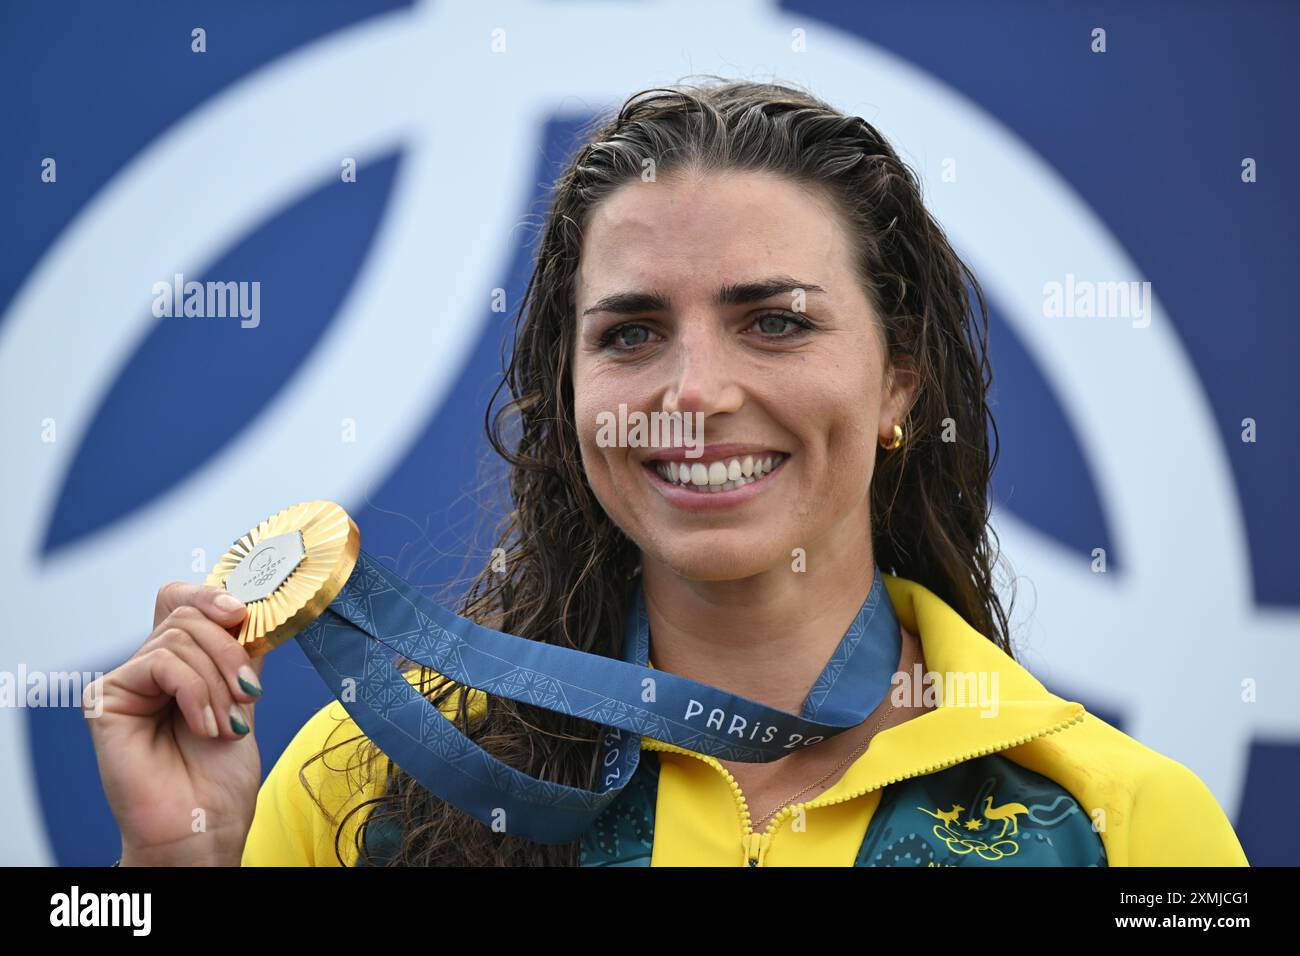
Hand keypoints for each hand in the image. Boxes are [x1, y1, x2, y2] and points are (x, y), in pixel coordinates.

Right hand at [85, 582, 265, 865]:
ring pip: (178, 638)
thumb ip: (244, 651)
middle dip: (230, 651)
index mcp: (180, 662)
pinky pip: (161, 663)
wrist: (203, 826)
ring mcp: (126, 682)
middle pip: (186, 615)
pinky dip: (195, 691)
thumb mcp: (244, 697)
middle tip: (247, 694)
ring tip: (227, 723)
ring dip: (218, 681)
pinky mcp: (106, 699)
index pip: (181, 600)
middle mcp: (148, 667)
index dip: (211, 595)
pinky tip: (205, 726)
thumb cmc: (221, 775)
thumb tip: (256, 607)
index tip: (244, 613)